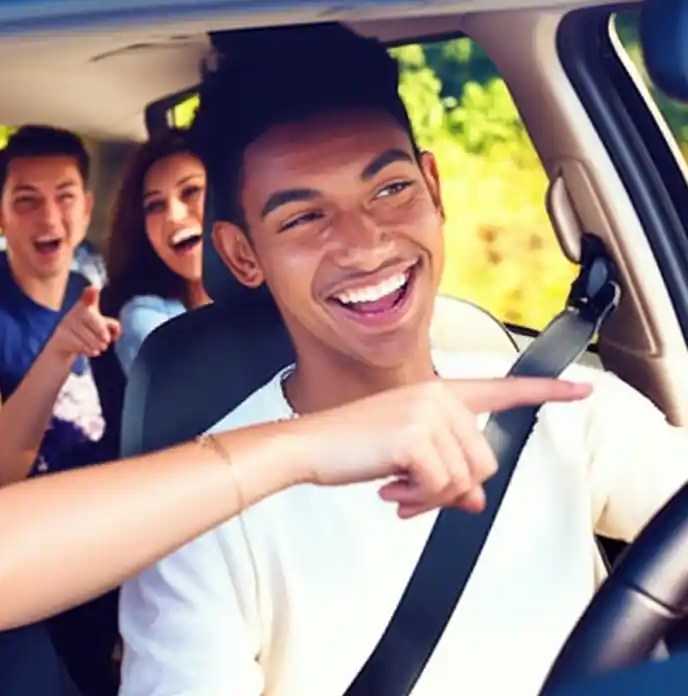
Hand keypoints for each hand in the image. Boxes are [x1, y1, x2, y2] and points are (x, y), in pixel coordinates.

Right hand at [45, 286, 120, 360]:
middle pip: (90, 318)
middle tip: (107, 341)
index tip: (94, 288)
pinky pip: (77, 343)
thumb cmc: (87, 331)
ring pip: (85, 334)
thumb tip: (116, 332)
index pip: (88, 297)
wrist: (64, 344)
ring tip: (101, 347)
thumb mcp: (101, 326)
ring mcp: (66, 323)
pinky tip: (92, 351)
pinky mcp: (60, 335)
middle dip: (101, 331)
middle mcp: (75, 312)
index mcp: (85, 306)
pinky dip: (88, 349)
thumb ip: (112, 326)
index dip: (91, 293)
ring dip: (96, 343)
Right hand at [292, 378, 592, 517]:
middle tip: (411, 491)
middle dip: (450, 488)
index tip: (583, 388)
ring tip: (398, 490)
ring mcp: (429, 414)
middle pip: (484, 462)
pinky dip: (417, 500)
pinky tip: (390, 491)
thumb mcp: (406, 457)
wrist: (307, 447)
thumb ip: (446, 470)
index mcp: (438, 393)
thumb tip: (473, 501)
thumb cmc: (347, 446)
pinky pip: (441, 487)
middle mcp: (439, 397)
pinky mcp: (416, 438)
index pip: (502, 390)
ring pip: (464, 479)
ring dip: (431, 498)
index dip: (547, 391)